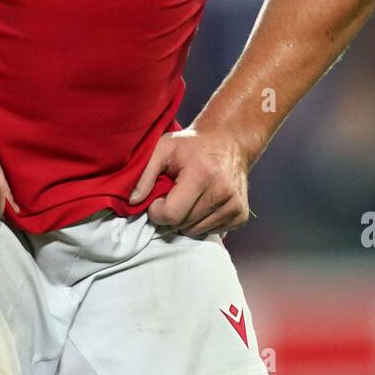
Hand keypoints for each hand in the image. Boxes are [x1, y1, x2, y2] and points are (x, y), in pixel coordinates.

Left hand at [129, 127, 250, 237]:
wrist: (229, 142)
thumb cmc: (191, 146)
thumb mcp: (163, 149)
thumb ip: (144, 174)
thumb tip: (132, 202)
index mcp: (202, 175)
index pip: (172, 214)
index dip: (157, 211)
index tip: (157, 200)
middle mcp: (222, 192)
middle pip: (182, 225)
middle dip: (171, 215)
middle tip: (174, 196)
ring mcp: (235, 205)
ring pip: (195, 232)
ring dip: (186, 220)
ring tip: (189, 198)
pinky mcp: (241, 215)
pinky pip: (211, 232)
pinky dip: (201, 222)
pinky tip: (203, 203)